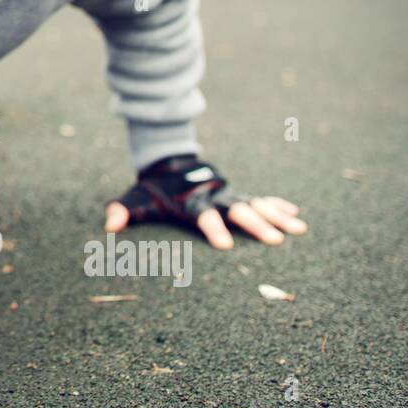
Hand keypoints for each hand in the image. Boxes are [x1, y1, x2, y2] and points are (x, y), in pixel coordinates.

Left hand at [103, 154, 306, 248]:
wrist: (168, 161)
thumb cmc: (153, 188)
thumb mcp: (137, 198)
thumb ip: (124, 211)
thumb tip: (109, 226)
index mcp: (192, 205)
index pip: (203, 218)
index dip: (213, 230)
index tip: (225, 246)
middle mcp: (215, 199)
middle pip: (237, 212)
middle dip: (256, 225)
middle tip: (275, 240)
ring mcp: (228, 195)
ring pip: (256, 206)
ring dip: (276, 217)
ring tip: (299, 229)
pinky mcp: (236, 194)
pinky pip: (261, 200)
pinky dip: (277, 206)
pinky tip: (295, 215)